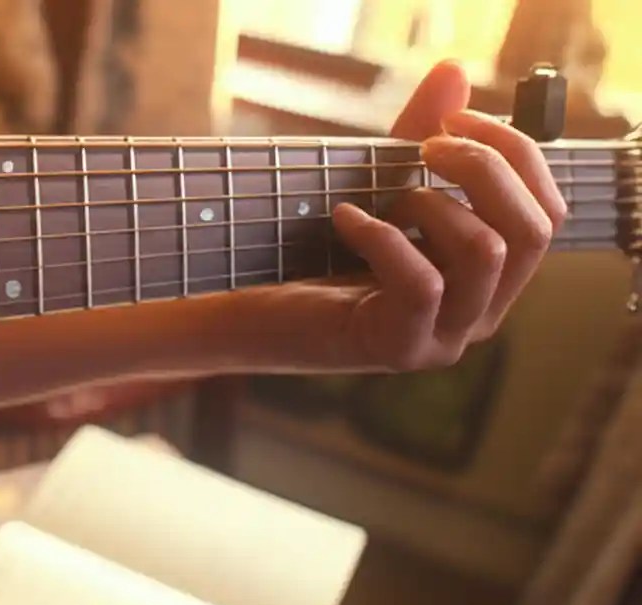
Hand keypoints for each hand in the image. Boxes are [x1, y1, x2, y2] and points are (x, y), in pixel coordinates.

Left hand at [0, 59, 567, 405]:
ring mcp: (444, 337)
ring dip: (434, 203)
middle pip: (532, 231)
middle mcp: (481, 312)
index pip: (547, 213)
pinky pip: (422, 282)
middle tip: (427, 145)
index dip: (516, 155)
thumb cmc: (313, 252)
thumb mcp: (378, 188)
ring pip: (486, 253)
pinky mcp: (398, 348)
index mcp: (490, 276)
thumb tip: (454, 70)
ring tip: (385, 194)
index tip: (458, 119)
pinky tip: (344, 218)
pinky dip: (383, 235)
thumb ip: (418, 136)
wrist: (242, 311)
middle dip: (484, 169)